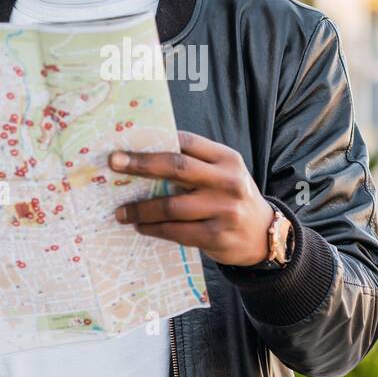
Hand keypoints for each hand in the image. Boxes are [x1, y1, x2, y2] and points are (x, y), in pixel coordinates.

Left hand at [111, 131, 273, 265]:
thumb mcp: (223, 174)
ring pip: (171, 206)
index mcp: (227, 159)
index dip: (156, 141)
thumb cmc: (231, 198)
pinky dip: (153, 228)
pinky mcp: (216, 235)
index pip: (187, 142)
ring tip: (121, 211)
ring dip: (141, 209)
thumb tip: (144, 157)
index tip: (127, 143)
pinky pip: (176, 231)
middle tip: (114, 163)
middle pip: (177, 168)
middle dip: (141, 165)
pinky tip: (140, 226)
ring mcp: (224, 209)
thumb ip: (195, 165)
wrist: (264, 235)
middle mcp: (228, 181)